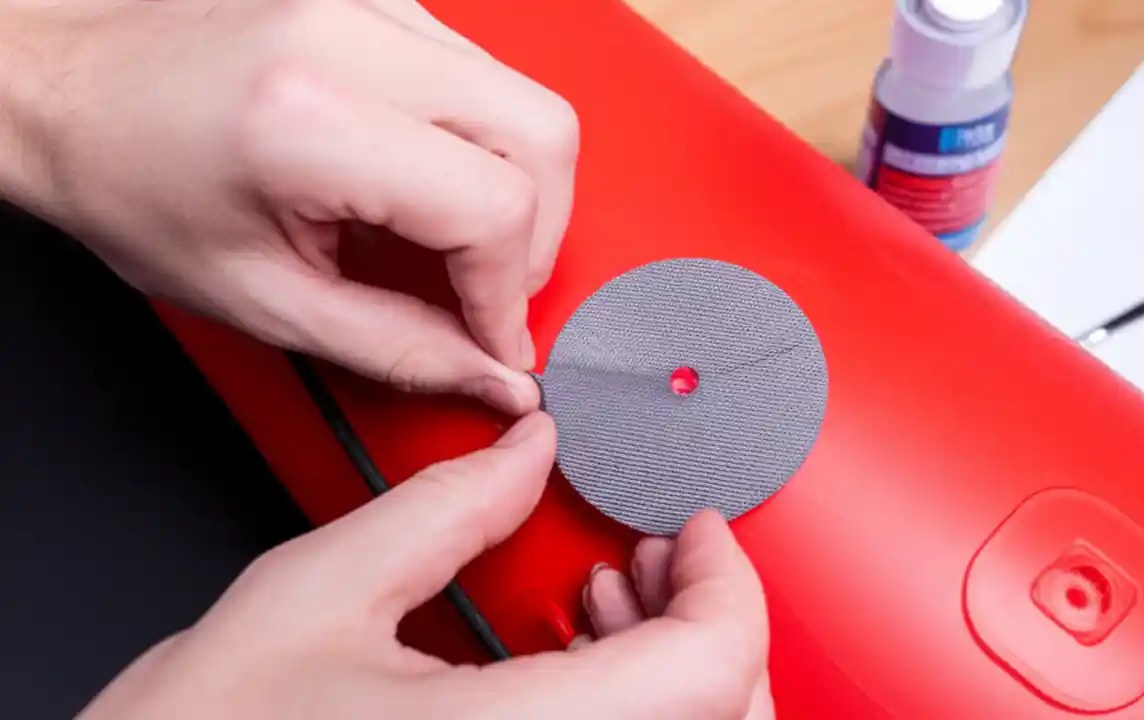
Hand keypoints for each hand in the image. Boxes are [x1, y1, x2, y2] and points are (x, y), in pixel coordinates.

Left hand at [5, 0, 578, 413]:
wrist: (67, 88)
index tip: (496, 341)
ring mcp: (372, 3)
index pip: (493, 206)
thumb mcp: (259, 299)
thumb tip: (491, 373)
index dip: (509, 295)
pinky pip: (486, 75)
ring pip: (528, 100)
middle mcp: (352, 37)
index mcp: (310, 116)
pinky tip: (434, 183)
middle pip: (542, 136)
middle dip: (539, 238)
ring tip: (457, 243)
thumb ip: (396, 347)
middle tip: (488, 294)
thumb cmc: (129, 182)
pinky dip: (485, 144)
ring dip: (518, 190)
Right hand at [77, 413, 773, 719]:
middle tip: (658, 550)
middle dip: (706, 618)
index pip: (707, 664)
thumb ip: (447, 504)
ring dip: (675, 661)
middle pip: (721, 713)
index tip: (696, 525)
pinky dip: (633, 702)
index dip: (722, 580)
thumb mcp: (319, 592)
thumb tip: (523, 449)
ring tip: (614, 590)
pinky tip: (578, 652)